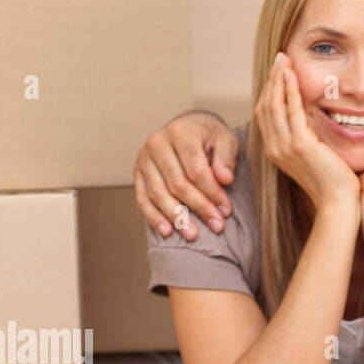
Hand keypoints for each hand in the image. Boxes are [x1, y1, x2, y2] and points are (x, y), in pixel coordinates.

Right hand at [133, 112, 238, 239]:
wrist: (185, 129)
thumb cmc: (207, 137)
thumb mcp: (224, 139)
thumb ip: (226, 157)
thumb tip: (225, 179)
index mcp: (180, 132)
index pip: (196, 169)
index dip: (212, 192)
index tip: (226, 210)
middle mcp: (157, 143)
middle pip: (177, 184)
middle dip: (199, 207)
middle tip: (216, 226)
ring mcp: (144, 159)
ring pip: (158, 193)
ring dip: (177, 217)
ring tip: (193, 235)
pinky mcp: (137, 173)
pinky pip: (142, 199)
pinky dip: (154, 217)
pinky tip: (167, 231)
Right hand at [255, 53, 360, 211]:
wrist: (339, 204)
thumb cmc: (333, 184)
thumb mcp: (315, 157)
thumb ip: (308, 140)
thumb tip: (311, 124)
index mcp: (277, 152)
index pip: (266, 114)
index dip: (270, 91)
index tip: (279, 71)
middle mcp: (276, 149)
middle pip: (266, 106)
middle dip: (272, 79)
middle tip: (280, 58)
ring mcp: (285, 147)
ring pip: (274, 104)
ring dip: (278, 79)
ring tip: (284, 59)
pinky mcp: (300, 145)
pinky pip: (290, 110)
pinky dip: (290, 90)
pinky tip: (292, 74)